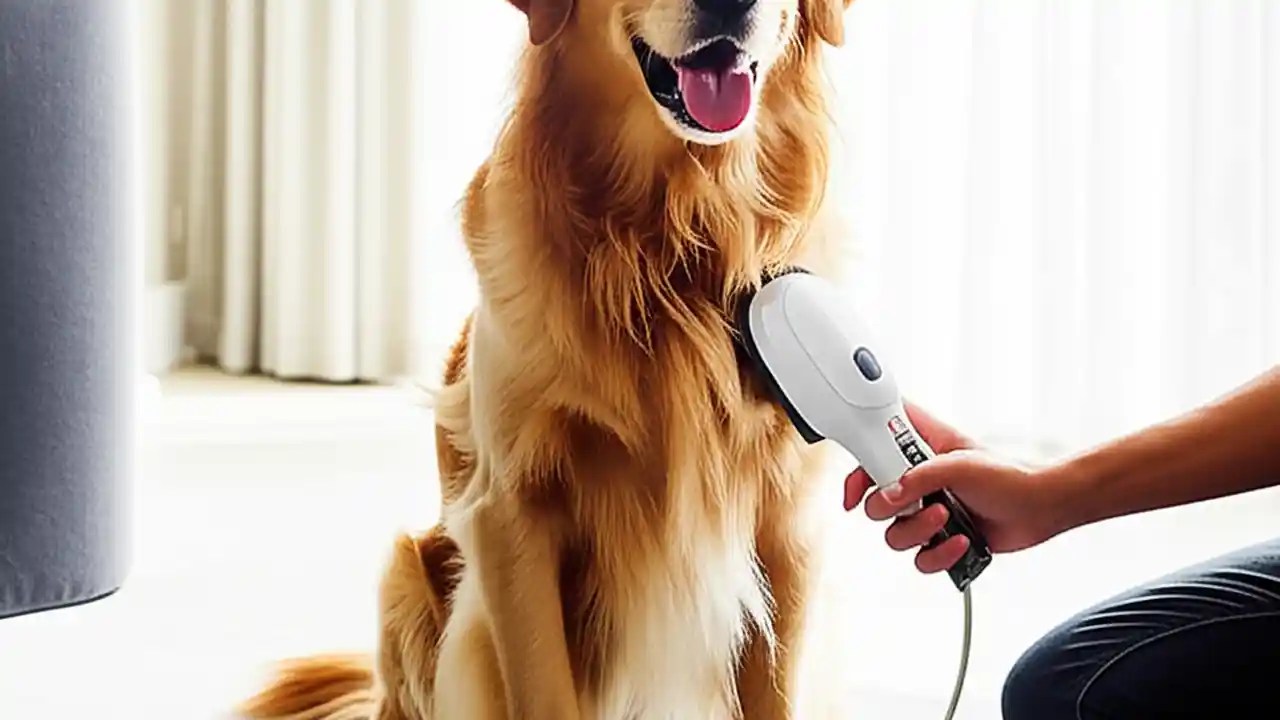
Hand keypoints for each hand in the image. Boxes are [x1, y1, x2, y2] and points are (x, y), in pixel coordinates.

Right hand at [843, 403, 1071, 575]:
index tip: (856, 486)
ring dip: (918, 530)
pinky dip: (939, 554)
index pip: (873, 447)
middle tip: (910, 502)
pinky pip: (920, 558)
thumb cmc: (1011, 476)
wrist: (1042, 509)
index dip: (858, 464)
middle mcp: (919, 480)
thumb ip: (918, 478)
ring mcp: (929, 510)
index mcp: (920, 448)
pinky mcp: (941, 538)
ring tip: (946, 518)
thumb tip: (888, 496)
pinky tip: (961, 540)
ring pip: (894, 533)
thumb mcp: (959, 465)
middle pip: (875, 497)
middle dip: (889, 507)